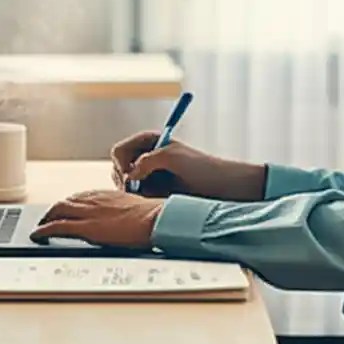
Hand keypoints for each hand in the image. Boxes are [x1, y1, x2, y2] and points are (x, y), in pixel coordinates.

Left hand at [30, 190, 164, 249]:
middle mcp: (93, 199)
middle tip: (46, 219)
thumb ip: (121, 210)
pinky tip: (37, 235)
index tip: (65, 210)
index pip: (80, 196)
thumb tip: (122, 219)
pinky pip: (58, 226)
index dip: (69, 204)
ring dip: (46, 218)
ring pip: (57, 210)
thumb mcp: (133, 207)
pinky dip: (44, 230)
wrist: (155, 218)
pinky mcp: (86, 228)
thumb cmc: (151, 216)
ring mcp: (88, 212)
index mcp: (105, 194)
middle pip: (65, 201)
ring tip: (40, 227)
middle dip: (53, 210)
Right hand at [110, 131, 266, 200]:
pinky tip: (153, 202)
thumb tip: (129, 176)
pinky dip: (139, 201)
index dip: (121, 163)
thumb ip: (146, 162)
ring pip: (124, 185)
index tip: (131, 175)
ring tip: (150, 195)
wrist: (226, 188)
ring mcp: (149, 176)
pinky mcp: (154, 194)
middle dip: (124, 179)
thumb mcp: (173, 158)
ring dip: (132, 192)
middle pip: (117, 168)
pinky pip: (136, 199)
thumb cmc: (203, 167)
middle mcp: (146, 157)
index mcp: (149, 141)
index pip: (119, 151)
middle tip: (138, 189)